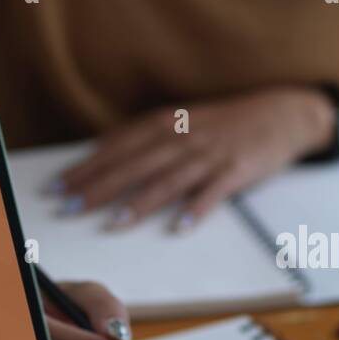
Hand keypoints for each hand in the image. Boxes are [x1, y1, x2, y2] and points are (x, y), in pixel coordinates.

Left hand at [50, 87, 335, 229]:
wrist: (281, 112)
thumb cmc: (222, 122)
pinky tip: (180, 227)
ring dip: (140, 202)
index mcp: (166, 124)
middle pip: (134, 165)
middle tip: (69, 207)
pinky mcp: (238, 169)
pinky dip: (198, 208)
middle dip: (100, 187)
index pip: (116, 148)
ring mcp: (211, 154)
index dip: (86, 168)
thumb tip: (98, 150)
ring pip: (169, 180)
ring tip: (113, 223)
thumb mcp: (179, 119)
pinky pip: (215, 191)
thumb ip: (141, 136)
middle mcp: (183, 137)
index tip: (57, 187)